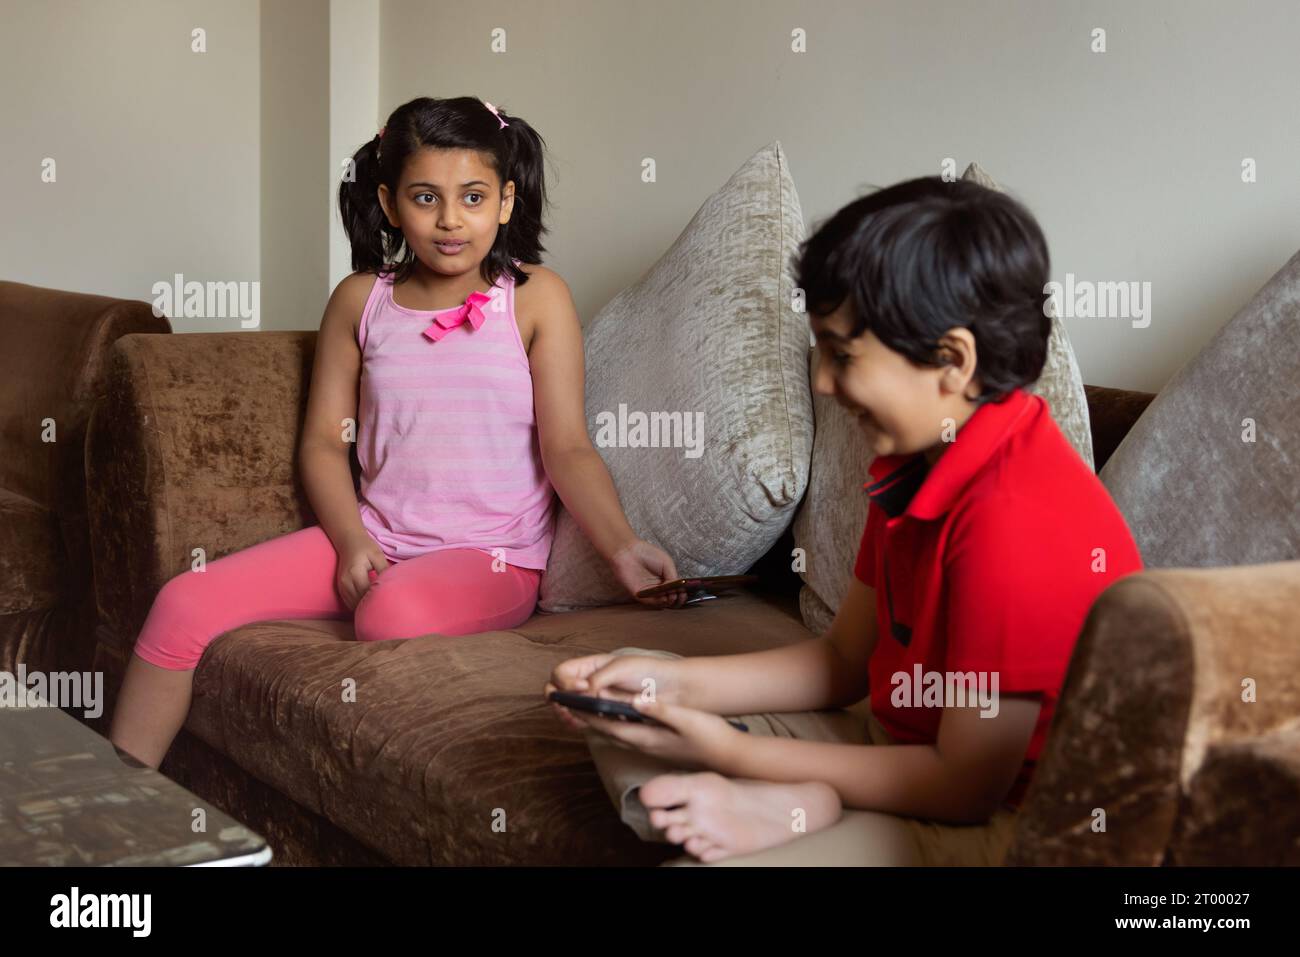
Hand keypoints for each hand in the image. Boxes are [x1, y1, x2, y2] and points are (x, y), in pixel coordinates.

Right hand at [335, 534, 389, 610]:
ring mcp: (341, 586)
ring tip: (377, 610)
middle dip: (371, 607)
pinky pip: (349, 603)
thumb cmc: (365, 547)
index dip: (377, 600)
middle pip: (359, 602)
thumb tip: (392, 584)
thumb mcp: (377, 555)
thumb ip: (384, 570)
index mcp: (355, 573)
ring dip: (364, 608)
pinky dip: (358, 606)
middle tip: (386, 610)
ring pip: (353, 605)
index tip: (389, 603)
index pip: (367, 593)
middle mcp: (346, 582)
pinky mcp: (340, 588)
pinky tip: (368, 606)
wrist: (348, 541)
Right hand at [545, 652, 686, 731]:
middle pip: (557, 691)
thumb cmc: (648, 672)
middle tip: (567, 707)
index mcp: (590, 666)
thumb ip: (599, 678)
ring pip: (567, 708)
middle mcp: (588, 683)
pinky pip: (582, 721)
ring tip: (574, 718)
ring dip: (565, 714)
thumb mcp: (621, 667)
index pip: (562, 672)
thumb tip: (583, 693)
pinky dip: (577, 724)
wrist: (671, 689)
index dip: (565, 681)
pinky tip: (581, 725)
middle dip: (557, 699)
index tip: (583, 687)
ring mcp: (594, 701)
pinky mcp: (603, 717)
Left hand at [580, 696, 743, 770]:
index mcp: (647, 737)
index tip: (568, 702)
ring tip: (581, 710)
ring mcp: (650, 747)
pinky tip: (612, 718)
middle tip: (565, 704)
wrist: (728, 756)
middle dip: (584, 718)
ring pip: (615, 735)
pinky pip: (626, 735)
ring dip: (596, 723)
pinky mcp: (657, 746)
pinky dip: (612, 725)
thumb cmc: (710, 736)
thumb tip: (635, 701)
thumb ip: (659, 710)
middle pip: (606, 732)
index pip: (609, 725)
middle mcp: (644, 745)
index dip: (587, 714)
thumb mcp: (686, 719)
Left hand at [609, 538, 687, 607]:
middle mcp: (657, 587)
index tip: (686, 592)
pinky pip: (650, 602)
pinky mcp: (639, 595)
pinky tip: (665, 597)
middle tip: (681, 596)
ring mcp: (648, 592)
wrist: (629, 551)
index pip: (675, 591)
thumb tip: (677, 590)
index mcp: (664, 580)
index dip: (681, 594)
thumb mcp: (667, 563)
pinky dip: (659, 601)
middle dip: (677, 600)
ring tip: (673, 595)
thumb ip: (673, 577)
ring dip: (669, 601)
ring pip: (661, 602)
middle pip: (669, 599)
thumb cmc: (647, 553)